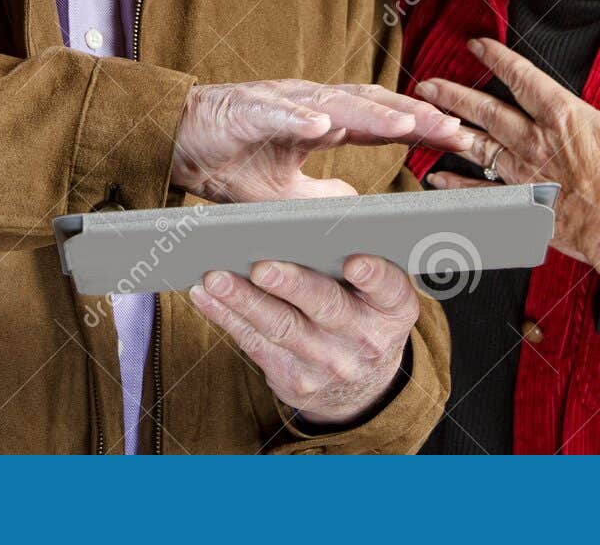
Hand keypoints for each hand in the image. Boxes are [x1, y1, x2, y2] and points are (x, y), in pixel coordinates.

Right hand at [170, 79, 472, 201]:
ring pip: (333, 105)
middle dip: (413, 116)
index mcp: (320, 121)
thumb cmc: (227, 161)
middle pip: (370, 107)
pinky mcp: (244, 108)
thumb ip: (321, 196)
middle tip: (454, 129)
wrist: (171, 144)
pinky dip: (299, 116)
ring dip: (372, 113)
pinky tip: (324, 123)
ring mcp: (278, 102)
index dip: (418, 126)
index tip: (457, 138)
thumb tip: (357, 207)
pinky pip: (275, 111)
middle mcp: (307, 104)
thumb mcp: (284, 193)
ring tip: (408, 122)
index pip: (380, 121)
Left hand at [188, 254, 419, 425]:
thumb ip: (357, 251)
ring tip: (216, 277)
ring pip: (282, 327)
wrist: (360, 385)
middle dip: (292, 286)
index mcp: (392, 308)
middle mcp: (365, 339)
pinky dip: (227, 318)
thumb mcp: (380, 291)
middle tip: (262, 267)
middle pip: (326, 307)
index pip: (388, 287)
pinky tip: (206, 296)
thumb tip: (311, 215)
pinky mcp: (294, 380)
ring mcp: (328, 363)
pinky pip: (256, 345)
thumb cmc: (363, 311)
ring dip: (244, 301)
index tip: (353, 260)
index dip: (373, 275)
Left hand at [418, 40, 599, 282]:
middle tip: (425, 82)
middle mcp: (536, 142)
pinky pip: (480, 192)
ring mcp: (524, 175)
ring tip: (422, 123)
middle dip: (454, 95)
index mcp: (564, 117)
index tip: (475, 43)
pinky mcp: (521, 206)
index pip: (523, 79)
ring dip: (448, 134)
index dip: (498, 58)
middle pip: (487, 112)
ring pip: (477, 148)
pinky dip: (456, 184)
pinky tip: (434, 178)